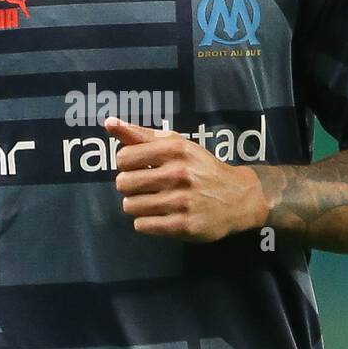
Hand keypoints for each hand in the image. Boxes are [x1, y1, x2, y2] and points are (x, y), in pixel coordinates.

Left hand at [107, 117, 268, 241]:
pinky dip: (146, 222)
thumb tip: (109, 122)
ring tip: (153, 201)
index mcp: (175, 149)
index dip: (127, 164)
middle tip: (145, 187)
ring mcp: (182, 201)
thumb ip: (140, 134)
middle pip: (123, 183)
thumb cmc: (201, 168)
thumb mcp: (176, 144)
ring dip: (137, 205)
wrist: (238, 197)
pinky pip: (142, 225)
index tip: (140, 168)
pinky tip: (160, 216)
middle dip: (129, 186)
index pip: (123, 157)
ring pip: (130, 206)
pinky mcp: (184, 226)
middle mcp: (179, 173)